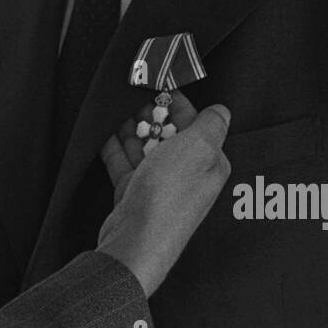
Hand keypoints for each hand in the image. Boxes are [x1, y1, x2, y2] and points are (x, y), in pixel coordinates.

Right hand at [95, 94, 231, 297]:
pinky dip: (115, 147)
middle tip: (134, 96)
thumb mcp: (198, 148)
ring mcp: (160, 185)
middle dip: (151, 114)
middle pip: (169, 134)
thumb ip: (211, 124)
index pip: (196, 122)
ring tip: (117, 109)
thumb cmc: (169, 197)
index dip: (176, 103)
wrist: (136, 240)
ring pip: (145, 147)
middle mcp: (187, 174)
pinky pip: (124, 163)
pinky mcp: (135, 194)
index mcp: (209, 162)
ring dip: (131, 128)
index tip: (160, 86)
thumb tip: (222, 110)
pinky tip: (106, 133)